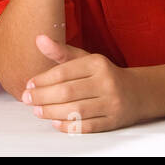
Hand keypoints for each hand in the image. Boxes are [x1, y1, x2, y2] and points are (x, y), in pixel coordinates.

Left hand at [21, 34, 139, 132]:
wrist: (137, 92)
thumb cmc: (103, 75)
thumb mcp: (85, 59)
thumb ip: (61, 51)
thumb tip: (39, 39)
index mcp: (97, 63)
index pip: (65, 72)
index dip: (43, 79)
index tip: (29, 84)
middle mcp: (106, 82)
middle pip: (68, 92)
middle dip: (43, 96)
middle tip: (27, 99)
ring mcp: (111, 103)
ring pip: (76, 110)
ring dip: (52, 112)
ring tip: (37, 111)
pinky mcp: (113, 121)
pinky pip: (88, 126)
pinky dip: (69, 126)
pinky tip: (55, 123)